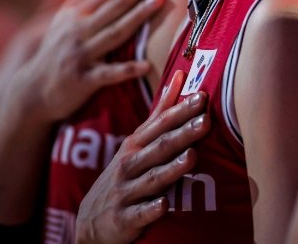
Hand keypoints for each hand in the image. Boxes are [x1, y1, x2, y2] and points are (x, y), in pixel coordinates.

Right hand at [17, 0, 169, 121]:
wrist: (33, 90)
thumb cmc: (58, 49)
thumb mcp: (69, 16)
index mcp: (78, 12)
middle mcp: (79, 29)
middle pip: (116, 3)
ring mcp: (81, 55)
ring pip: (114, 32)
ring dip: (137, 16)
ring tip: (160, 0)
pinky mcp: (83, 80)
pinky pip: (107, 74)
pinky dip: (125, 70)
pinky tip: (145, 65)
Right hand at [76, 70, 210, 243]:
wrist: (92, 221)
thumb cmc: (125, 174)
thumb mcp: (136, 142)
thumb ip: (159, 113)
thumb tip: (180, 77)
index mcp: (136, 145)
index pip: (160, 124)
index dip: (181, 110)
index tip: (203, 96)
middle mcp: (130, 164)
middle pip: (160, 147)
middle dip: (182, 134)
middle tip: (205, 122)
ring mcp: (126, 192)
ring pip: (151, 179)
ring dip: (171, 168)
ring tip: (192, 157)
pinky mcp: (124, 218)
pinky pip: (139, 214)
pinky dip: (151, 209)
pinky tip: (164, 205)